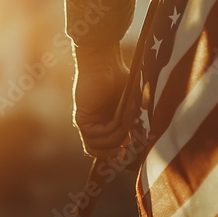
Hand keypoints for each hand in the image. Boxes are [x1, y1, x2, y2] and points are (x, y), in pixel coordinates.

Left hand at [72, 43, 135, 159]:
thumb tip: (135, 140)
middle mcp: (95, 126)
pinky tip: (119, 118)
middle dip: (119, 149)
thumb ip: (133, 121)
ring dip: (116, 139)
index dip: (119, 154)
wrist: (105, 63)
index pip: (107, 149)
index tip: (131, 152)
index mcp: (106, 123)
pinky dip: (110, 130)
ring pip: (99, 148)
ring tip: (126, 123)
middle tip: (129, 141)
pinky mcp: (82, 119)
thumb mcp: (132, 103)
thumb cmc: (120, 77)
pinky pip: (96, 136)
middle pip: (102, 152)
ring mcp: (88, 124)